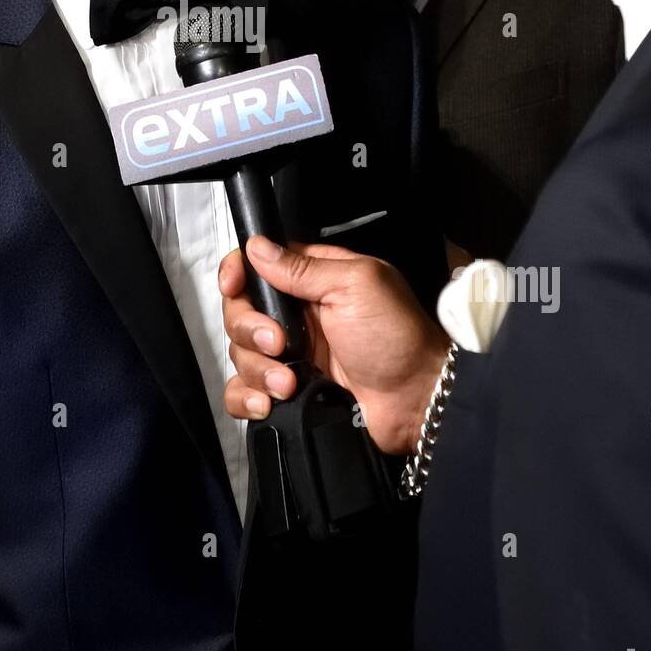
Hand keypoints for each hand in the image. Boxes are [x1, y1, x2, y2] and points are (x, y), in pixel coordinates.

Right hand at [220, 236, 449, 454]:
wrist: (417, 401)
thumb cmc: (397, 337)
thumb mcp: (356, 286)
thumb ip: (303, 268)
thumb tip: (256, 247)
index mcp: (314, 279)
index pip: (258, 265)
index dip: (238, 273)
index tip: (233, 286)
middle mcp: (298, 314)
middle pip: (241, 311)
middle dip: (251, 329)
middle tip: (280, 344)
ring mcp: (292, 354)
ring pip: (241, 353)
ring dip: (258, 370)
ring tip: (290, 384)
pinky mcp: (289, 390)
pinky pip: (245, 390)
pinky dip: (247, 398)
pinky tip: (268, 403)